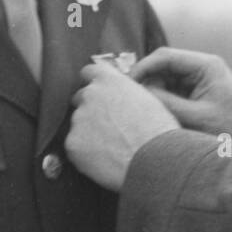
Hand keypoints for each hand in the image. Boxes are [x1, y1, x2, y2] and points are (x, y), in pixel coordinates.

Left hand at [65, 62, 178, 190]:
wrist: (154, 160)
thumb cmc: (158, 131)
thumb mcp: (148, 99)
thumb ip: (126, 91)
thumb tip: (120, 96)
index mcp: (109, 81)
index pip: (89, 71)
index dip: (93, 82)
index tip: (98, 92)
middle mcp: (90, 95)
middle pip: (81, 98)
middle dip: (91, 109)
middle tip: (109, 125)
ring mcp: (78, 119)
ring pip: (79, 123)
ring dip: (89, 131)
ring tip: (112, 146)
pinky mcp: (72, 143)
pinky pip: (75, 146)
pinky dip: (86, 152)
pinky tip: (105, 158)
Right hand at [131, 47, 231, 148]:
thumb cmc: (231, 131)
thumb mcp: (194, 117)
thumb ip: (165, 102)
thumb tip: (138, 92)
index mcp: (206, 65)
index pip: (165, 57)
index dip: (142, 68)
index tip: (125, 84)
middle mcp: (203, 67)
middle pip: (163, 67)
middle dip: (147, 83)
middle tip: (133, 103)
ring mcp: (200, 80)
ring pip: (165, 80)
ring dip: (155, 94)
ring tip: (149, 113)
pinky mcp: (198, 93)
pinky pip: (172, 92)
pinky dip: (163, 102)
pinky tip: (160, 116)